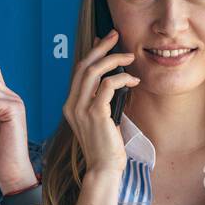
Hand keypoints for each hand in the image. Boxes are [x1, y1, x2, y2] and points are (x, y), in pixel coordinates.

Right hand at [62, 29, 137, 174]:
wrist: (104, 169)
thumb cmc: (106, 147)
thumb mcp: (100, 121)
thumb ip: (101, 102)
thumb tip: (114, 82)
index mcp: (71, 106)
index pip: (79, 71)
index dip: (93, 53)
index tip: (106, 41)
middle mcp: (72, 105)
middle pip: (84, 66)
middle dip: (102, 47)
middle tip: (116, 35)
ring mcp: (82, 109)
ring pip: (94, 71)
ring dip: (115, 59)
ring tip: (130, 57)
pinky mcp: (96, 114)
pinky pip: (109, 85)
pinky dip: (123, 78)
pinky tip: (133, 81)